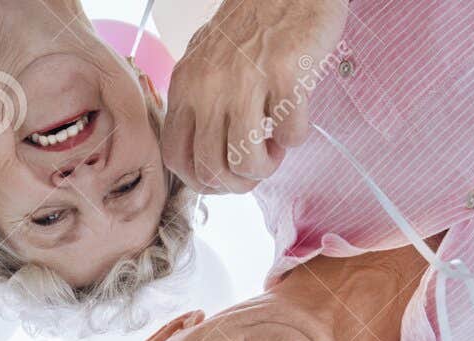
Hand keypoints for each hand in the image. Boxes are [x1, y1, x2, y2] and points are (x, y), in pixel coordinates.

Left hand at [161, 0, 347, 193]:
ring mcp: (247, 82)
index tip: (223, 178)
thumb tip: (206, 159)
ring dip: (266, 167)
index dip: (202, 181)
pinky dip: (296, 137)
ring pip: (247, 162)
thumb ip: (199, 104)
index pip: (177, 157)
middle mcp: (209, 87)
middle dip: (238, 183)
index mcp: (185, 86)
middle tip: (256, 168)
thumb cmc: (252, 25)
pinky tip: (295, 116)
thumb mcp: (206, 62)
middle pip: (212, 169)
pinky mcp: (286, 77)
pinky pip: (290, 136)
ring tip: (275, 148)